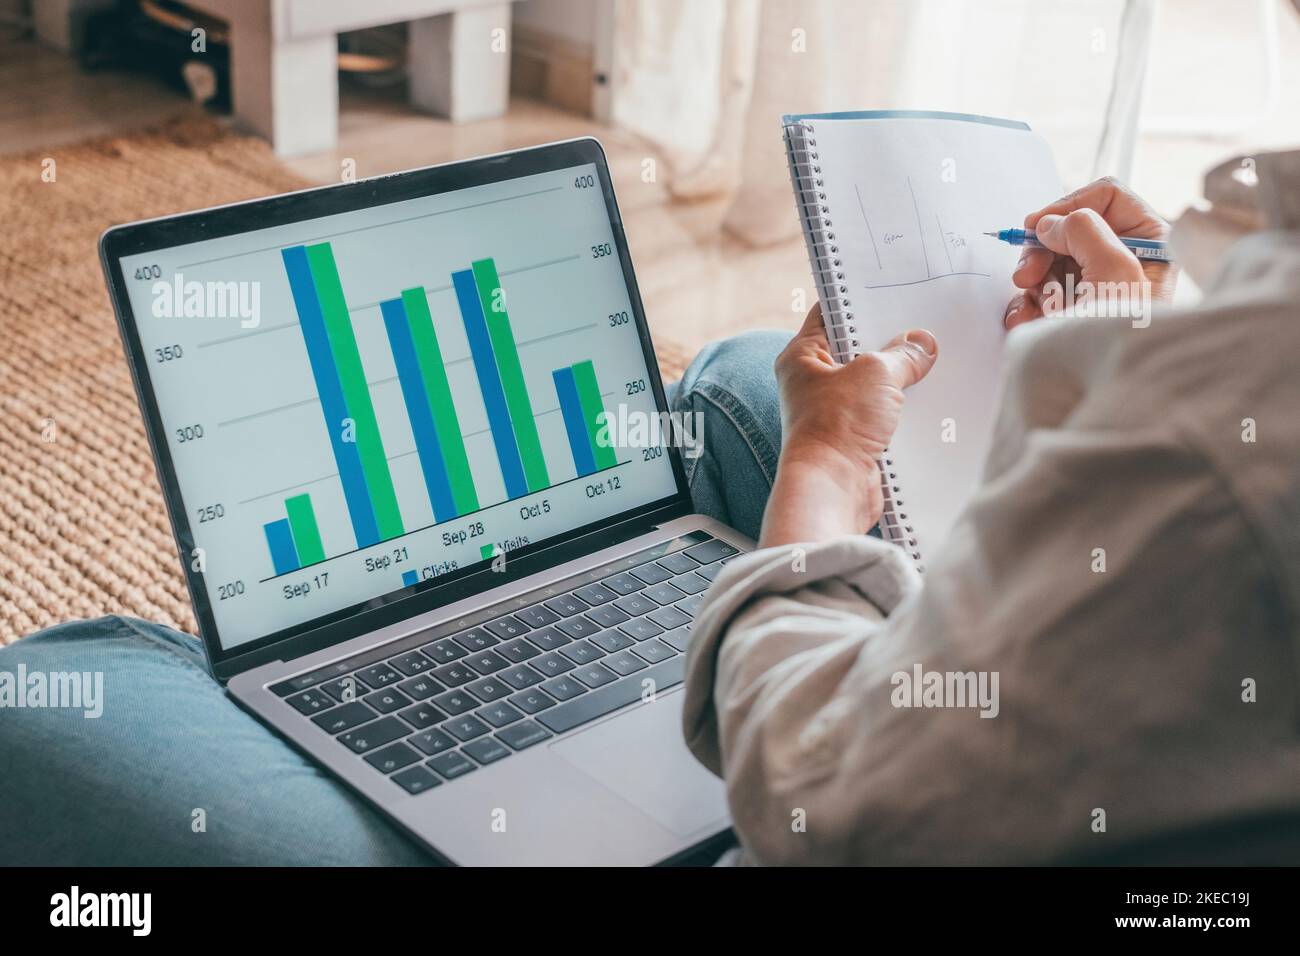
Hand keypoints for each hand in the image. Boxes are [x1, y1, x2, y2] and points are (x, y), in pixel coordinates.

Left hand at [759, 305, 937, 547]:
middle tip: (924, 322)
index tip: (891, 287)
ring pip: (872, 382)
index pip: (829, 312)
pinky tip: (931, 396)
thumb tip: (922, 344)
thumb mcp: (876, 374)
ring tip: (934, 357)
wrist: (833, 490)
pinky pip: (882, 412)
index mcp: (801, 356)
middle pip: (855, 348)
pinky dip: (903, 406)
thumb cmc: (838, 426)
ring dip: (900, 376)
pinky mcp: (853, 437)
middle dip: (889, 339)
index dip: (858, 297)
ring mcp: (833, 411)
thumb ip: (902, 354)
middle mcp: (812, 382)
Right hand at [1004, 177, 1177, 328]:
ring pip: (1049, 264)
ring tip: (1036, 308)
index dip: (1068, 205)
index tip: (1038, 226)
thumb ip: (1082, 231)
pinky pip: (1037, 295)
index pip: (1107, 196)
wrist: (1114, 396)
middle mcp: (1124, 260)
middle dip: (1042, 251)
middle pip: (1070, 229)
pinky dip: (1026, 305)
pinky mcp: (1071, 314)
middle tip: (1027, 274)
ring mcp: (1095, 289)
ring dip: (1032, 284)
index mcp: (1151, 241)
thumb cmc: (1129, 336)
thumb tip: (1051, 224)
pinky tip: (1027, 320)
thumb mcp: (1113, 270)